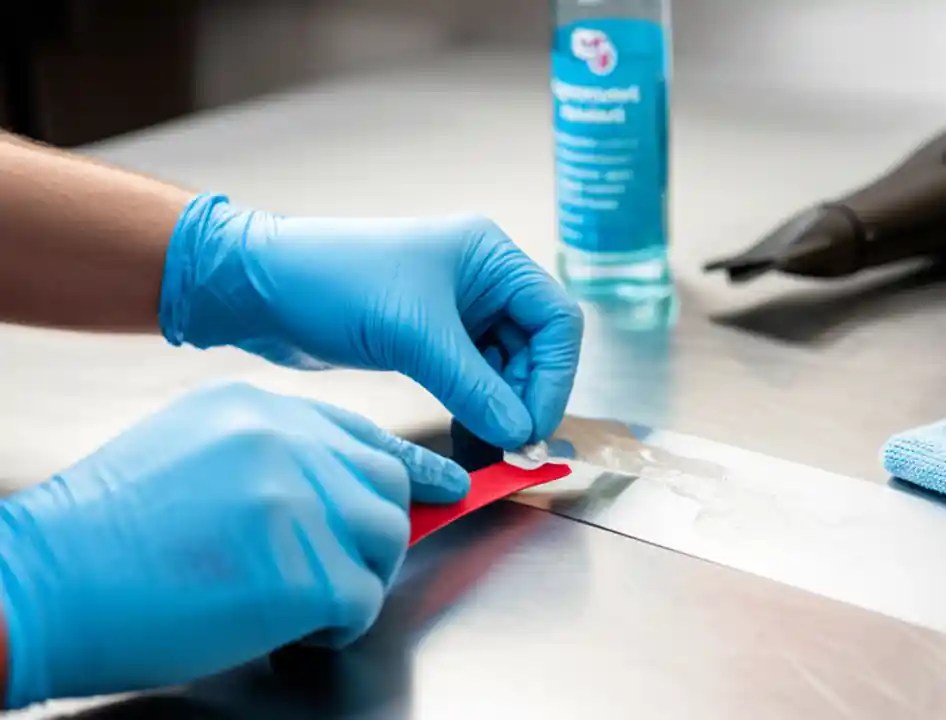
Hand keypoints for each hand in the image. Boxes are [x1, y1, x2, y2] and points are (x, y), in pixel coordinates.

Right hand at [0, 383, 467, 706]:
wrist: (49, 583)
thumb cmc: (108, 530)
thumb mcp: (191, 450)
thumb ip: (272, 456)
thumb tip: (341, 485)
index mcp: (261, 410)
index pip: (364, 433)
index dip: (409, 467)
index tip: (446, 485)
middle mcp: (291, 443)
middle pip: (387, 484)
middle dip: (375, 532)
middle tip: (335, 568)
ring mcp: (303, 503)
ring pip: (387, 539)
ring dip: (356, 579)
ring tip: (299, 598)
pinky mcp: (309, 570)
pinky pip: (365, 600)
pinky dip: (339, 625)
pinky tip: (291, 625)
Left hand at [159, 195, 584, 449]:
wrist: (258, 288)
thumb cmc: (333, 283)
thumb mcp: (412, 335)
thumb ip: (473, 387)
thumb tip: (519, 433)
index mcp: (490, 257)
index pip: (555, 319)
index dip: (554, 376)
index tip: (532, 426)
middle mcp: (482, 281)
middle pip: (536, 349)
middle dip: (527, 399)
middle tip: (513, 449)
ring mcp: (457, 312)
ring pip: (505, 371)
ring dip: (501, 411)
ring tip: (491, 454)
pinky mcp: (429, 340)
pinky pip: (472, 382)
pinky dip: (475, 412)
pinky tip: (469, 443)